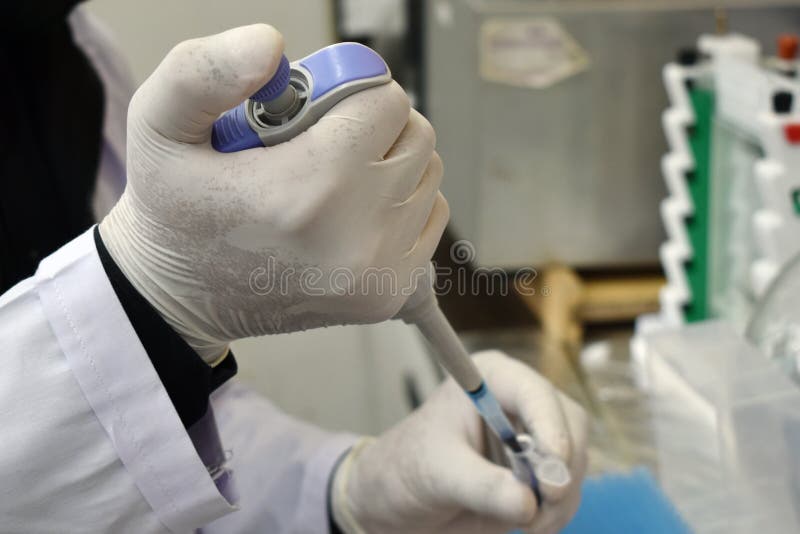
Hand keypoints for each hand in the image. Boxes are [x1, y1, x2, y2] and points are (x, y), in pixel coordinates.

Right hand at [99, 25, 447, 360]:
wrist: (185, 297)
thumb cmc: (176, 210)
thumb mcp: (158, 126)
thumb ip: (203, 72)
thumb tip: (270, 43)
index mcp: (307, 191)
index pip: (386, 101)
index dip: (350, 92)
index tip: (313, 112)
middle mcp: (358, 239)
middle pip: (416, 136)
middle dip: (375, 126)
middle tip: (324, 143)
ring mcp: (381, 273)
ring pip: (429, 175)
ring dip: (392, 163)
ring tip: (334, 178)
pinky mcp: (391, 293)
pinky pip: (432, 218)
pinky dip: (403, 204)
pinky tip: (352, 213)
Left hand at [331, 350, 587, 533]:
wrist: (397, 501)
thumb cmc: (407, 470)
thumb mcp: (438, 475)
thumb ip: (482, 487)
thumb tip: (527, 502)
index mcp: (491, 380)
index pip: (535, 393)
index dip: (551, 427)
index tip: (553, 468)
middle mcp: (519, 401)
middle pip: (570, 425)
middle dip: (561, 469)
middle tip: (544, 503)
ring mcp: (533, 435)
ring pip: (575, 461)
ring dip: (559, 498)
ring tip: (524, 523)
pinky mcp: (538, 470)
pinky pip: (568, 490)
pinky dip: (557, 512)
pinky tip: (526, 524)